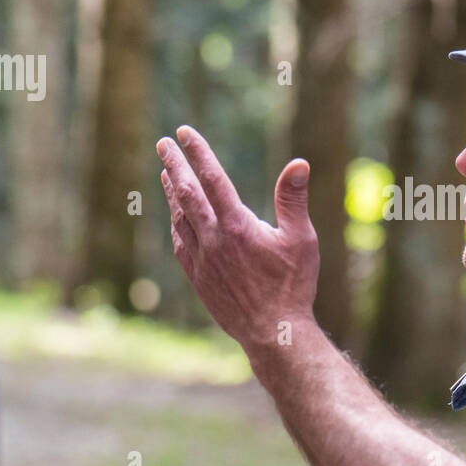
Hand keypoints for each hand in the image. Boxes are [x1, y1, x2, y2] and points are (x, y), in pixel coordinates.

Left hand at [156, 125, 319, 351]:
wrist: (272, 332)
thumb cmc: (293, 285)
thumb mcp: (301, 239)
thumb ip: (294, 199)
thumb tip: (298, 162)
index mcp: (237, 225)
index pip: (213, 178)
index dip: (198, 152)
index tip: (184, 133)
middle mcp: (214, 240)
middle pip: (187, 193)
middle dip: (174, 165)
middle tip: (164, 143)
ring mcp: (203, 260)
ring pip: (180, 218)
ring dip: (172, 192)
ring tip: (166, 172)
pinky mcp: (199, 279)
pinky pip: (180, 243)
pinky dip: (175, 223)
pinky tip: (175, 216)